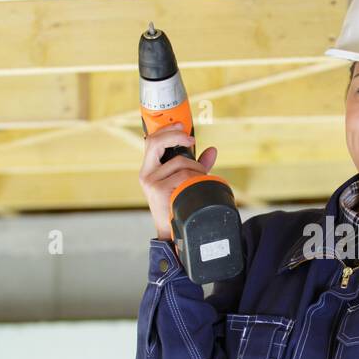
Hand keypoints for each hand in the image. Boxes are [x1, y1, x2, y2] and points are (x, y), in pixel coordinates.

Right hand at [138, 121, 217, 242]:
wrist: (172, 232)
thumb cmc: (177, 206)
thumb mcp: (185, 182)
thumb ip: (197, 166)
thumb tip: (212, 150)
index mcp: (149, 169)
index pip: (151, 141)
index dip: (166, 130)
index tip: (182, 126)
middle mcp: (146, 174)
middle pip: (155, 143)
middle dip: (175, 136)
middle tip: (191, 139)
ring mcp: (151, 182)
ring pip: (179, 162)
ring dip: (196, 167)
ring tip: (201, 178)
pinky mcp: (159, 190)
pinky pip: (183, 175)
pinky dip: (195, 177)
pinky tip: (197, 185)